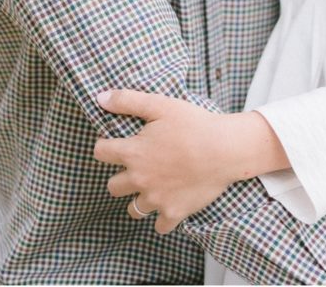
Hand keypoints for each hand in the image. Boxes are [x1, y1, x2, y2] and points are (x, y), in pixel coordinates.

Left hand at [93, 89, 287, 233]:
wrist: (225, 149)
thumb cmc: (193, 124)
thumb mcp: (161, 105)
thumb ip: (128, 101)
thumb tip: (100, 97)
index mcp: (133, 153)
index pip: (100, 153)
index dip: (106, 146)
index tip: (118, 144)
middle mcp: (139, 179)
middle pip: (112, 186)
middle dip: (122, 176)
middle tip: (140, 166)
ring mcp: (156, 199)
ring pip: (133, 209)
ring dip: (140, 199)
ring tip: (155, 186)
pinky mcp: (174, 213)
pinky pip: (159, 226)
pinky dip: (163, 218)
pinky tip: (171, 202)